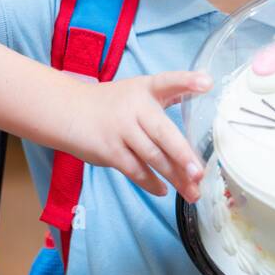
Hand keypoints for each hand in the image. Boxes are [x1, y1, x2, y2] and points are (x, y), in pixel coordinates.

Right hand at [56, 71, 211, 201]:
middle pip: (164, 133)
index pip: (169, 82)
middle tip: (200, 174)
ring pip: (152, 158)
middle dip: (183, 156)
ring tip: (192, 192)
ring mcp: (121, 130)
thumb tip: (204, 92)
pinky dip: (151, 183)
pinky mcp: (109, 151)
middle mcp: (134, 107)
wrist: (68, 111)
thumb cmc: (111, 104)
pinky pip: (135, 171)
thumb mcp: (138, 91)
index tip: (207, 83)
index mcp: (146, 89)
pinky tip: (164, 190)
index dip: (187, 81)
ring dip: (174, 177)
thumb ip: (168, 95)